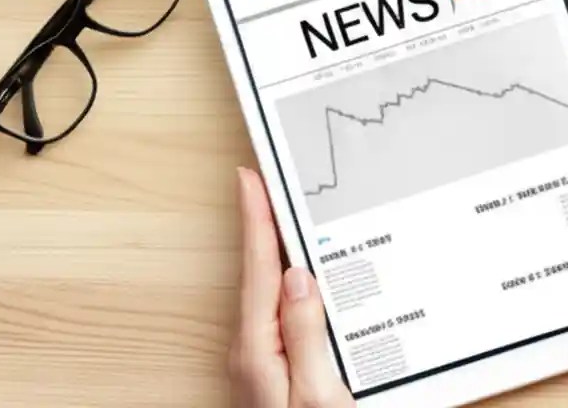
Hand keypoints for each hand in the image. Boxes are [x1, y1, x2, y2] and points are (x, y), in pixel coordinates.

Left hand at [229, 167, 354, 407]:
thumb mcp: (318, 394)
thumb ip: (305, 334)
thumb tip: (298, 277)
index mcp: (259, 351)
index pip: (260, 270)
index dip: (255, 220)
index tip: (249, 179)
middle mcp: (252, 353)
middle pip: (258, 275)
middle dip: (260, 227)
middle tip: (262, 183)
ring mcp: (260, 363)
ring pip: (267, 294)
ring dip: (272, 253)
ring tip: (275, 215)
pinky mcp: (274, 371)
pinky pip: (278, 315)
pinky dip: (284, 284)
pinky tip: (296, 278)